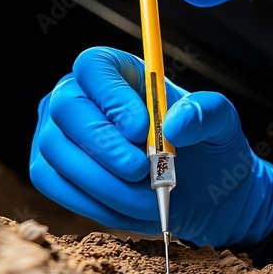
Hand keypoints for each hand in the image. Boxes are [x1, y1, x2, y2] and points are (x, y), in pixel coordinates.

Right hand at [29, 46, 272, 246]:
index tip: (140, 127)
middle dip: (105, 146)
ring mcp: (58, 133)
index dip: (111, 95)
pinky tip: (127, 207)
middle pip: (66, 109)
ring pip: (58, 152)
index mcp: (119, 72)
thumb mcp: (222, 123)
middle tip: (142, 171)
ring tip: (148, 198)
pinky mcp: (51, 170)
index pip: (94, 66)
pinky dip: (92, 201)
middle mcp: (79, 96)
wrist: (204, 194)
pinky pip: (54, 184)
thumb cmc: (207, 147)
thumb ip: (205, 113)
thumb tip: (173, 124)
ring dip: (104, 182)